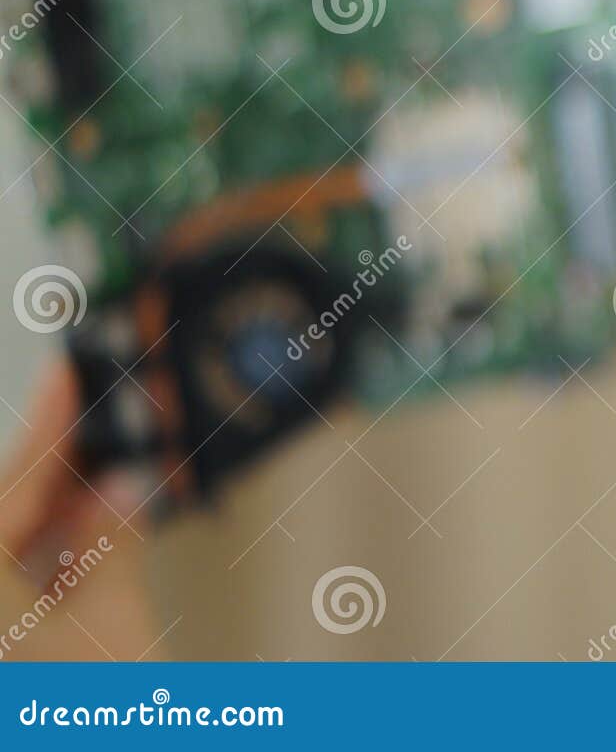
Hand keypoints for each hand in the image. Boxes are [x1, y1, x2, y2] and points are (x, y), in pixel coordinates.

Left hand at [0, 363, 157, 659]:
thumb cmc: (82, 729)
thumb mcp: (115, 623)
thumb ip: (115, 546)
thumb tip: (124, 494)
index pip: (9, 487)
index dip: (46, 427)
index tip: (66, 377)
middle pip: (5, 516)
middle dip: (56, 473)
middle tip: (94, 419)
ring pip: (10, 554)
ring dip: (59, 519)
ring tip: (112, 480)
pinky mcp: (5, 654)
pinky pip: (14, 592)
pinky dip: (50, 565)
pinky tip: (94, 539)